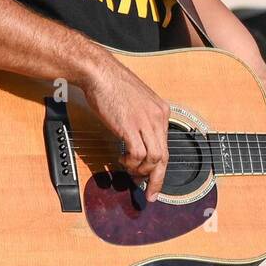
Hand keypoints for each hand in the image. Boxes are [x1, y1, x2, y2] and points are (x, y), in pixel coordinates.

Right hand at [81, 57, 170, 201]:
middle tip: (149, 193)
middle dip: (156, 179)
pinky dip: (130, 162)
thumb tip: (138, 142)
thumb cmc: (112, 85)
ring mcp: (145, 121)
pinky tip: (121, 159)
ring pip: (153, 158)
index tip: (154, 182)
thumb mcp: (136, 102)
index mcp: (161, 111)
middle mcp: (157, 117)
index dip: (161, 168)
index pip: (166, 146)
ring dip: (140, 170)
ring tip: (128, 168)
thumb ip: (142, 120)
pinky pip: (138, 154)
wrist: (99, 72)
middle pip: (164, 156)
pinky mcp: (130, 126)